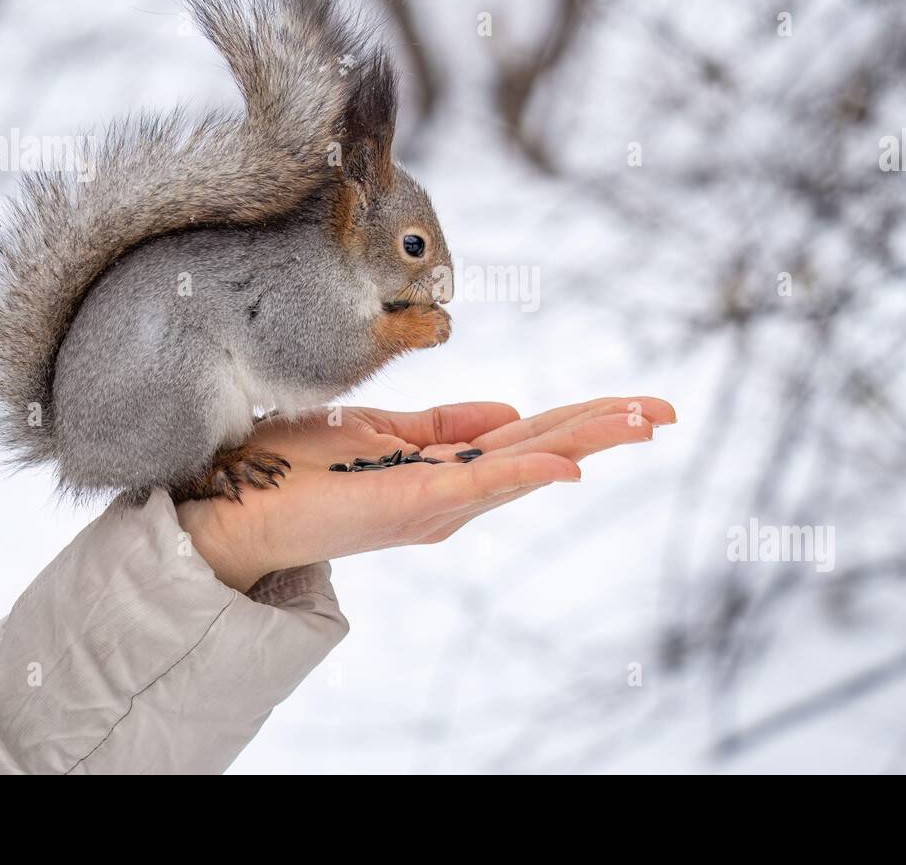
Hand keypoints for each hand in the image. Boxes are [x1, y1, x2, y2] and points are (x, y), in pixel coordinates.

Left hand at [175, 396, 675, 590]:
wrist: (238, 502)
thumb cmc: (299, 467)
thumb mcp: (380, 427)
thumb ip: (443, 422)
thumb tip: (511, 409)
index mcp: (450, 468)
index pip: (531, 436)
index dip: (584, 417)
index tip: (636, 402)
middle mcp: (455, 490)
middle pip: (545, 448)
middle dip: (607, 428)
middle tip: (668, 410)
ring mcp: (439, 501)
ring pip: (529, 462)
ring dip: (589, 441)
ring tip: (645, 420)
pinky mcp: (414, 504)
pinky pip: (481, 484)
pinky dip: (527, 473)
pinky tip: (571, 466)